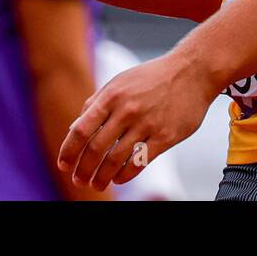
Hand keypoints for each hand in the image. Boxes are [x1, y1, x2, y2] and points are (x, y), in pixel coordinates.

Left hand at [58, 50, 216, 191]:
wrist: (192, 71)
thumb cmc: (153, 77)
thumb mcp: (120, 82)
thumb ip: (97, 102)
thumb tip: (76, 127)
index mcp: (112, 96)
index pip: (81, 129)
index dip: (69, 151)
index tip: (63, 165)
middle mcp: (127, 110)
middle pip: (96, 149)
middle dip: (84, 169)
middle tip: (79, 181)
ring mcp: (147, 124)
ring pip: (116, 159)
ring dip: (103, 177)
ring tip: (98, 184)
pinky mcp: (166, 136)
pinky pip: (140, 162)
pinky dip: (125, 174)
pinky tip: (119, 178)